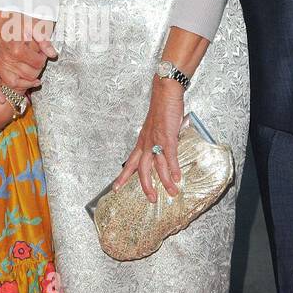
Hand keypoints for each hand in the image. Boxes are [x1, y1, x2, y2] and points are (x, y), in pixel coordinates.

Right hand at [0, 9, 56, 105]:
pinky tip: (4, 99)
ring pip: (13, 82)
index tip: (44, 54)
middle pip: (27, 74)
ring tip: (32, 81)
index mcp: (18, 50)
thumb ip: (43, 41)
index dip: (43, 59)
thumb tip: (52, 54)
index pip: (37, 63)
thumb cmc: (11, 17)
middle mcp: (7, 59)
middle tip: (39, 63)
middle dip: (37, 71)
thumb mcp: (31, 25)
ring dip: (23, 85)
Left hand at [113, 79, 184, 202]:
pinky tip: (177, 177)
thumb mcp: (155, 128)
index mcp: (142, 142)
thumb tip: (166, 150)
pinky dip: (173, 168)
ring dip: (164, 181)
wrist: (165, 93)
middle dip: (145, 186)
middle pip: (141, 170)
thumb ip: (158, 140)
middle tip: (150, 198)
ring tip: (172, 192)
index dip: (123, 176)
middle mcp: (146, 143)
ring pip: (157, 166)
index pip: (130, 162)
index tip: (116, 188)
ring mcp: (156, 141)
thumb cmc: (162, 109)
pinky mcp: (168, 137)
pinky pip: (170, 157)